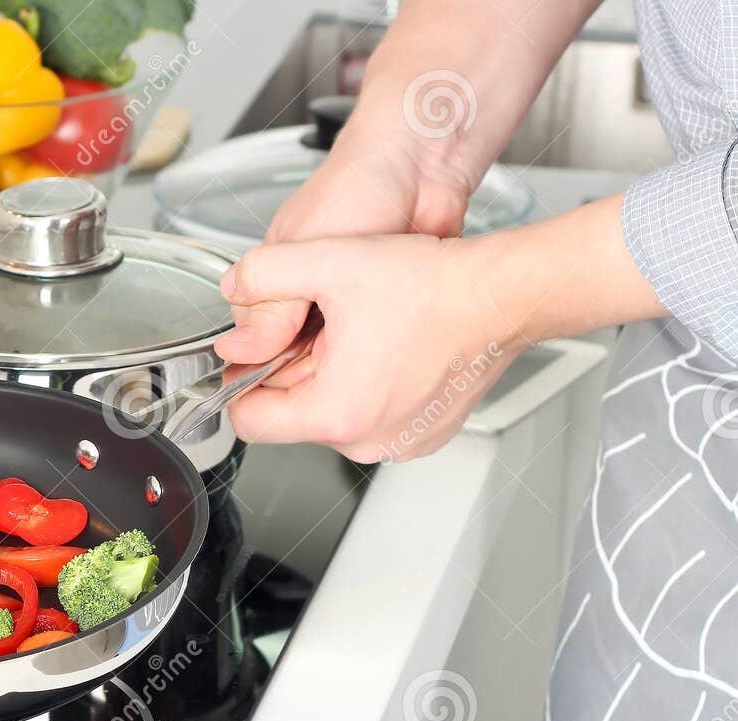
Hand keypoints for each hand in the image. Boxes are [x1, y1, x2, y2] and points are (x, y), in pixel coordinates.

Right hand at [217, 122, 474, 366]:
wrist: (421, 169)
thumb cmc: (358, 187)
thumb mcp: (306, 251)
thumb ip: (274, 307)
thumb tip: (238, 349)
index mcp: (269, 282)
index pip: (252, 345)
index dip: (271, 365)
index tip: (293, 375)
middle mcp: (299, 298)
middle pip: (290, 357)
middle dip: (310, 365)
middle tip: (332, 361)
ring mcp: (336, 307)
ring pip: (327, 358)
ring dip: (341, 360)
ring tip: (358, 355)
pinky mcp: (372, 312)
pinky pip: (361, 349)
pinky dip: (369, 352)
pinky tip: (379, 348)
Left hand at [219, 232, 517, 462]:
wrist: (504, 294)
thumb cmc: (436, 286)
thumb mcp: (332, 261)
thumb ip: (266, 273)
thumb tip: (234, 287)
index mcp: (335, 413)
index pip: (249, 420)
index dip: (242, 380)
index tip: (254, 352)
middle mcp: (366, 441)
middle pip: (292, 416)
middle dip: (294, 372)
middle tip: (322, 327)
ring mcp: (398, 443)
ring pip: (332, 414)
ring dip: (331, 377)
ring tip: (361, 333)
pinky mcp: (420, 435)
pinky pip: (370, 415)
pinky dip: (367, 385)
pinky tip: (386, 348)